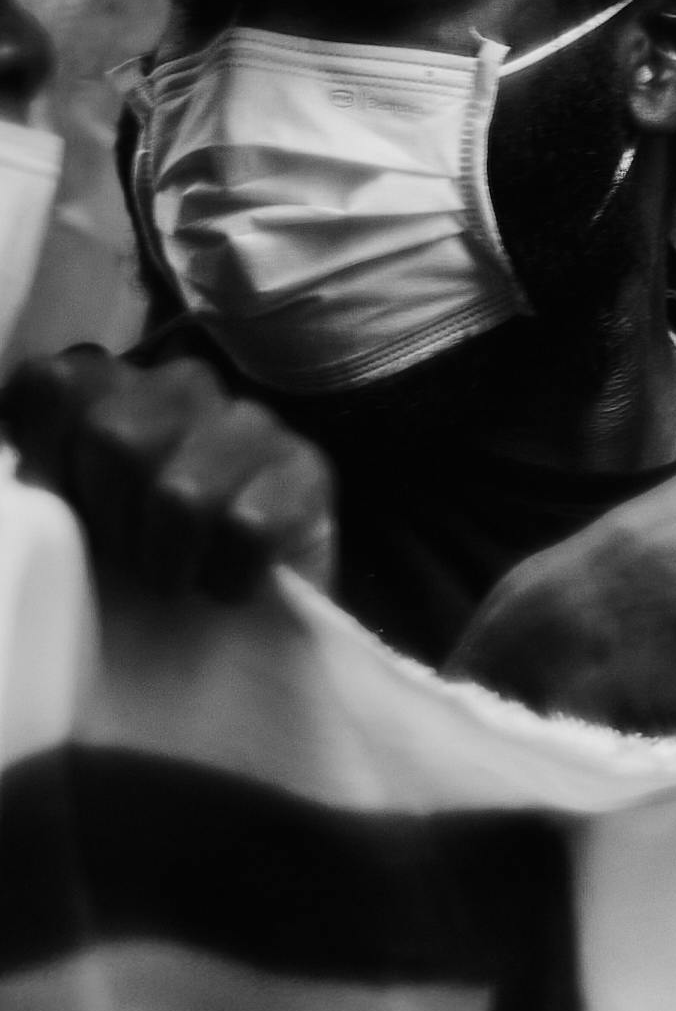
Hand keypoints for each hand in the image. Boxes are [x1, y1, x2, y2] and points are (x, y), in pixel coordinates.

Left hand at [1, 345, 336, 599]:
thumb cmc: (140, 562)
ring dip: (168, 559)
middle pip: (115, 439)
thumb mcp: (72, 515)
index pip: (54, 382)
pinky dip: (228, 575)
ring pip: (182, 493)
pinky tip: (229, 582)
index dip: (45, 449)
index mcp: (113, 388)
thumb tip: (27, 474)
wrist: (241, 628)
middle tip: (128, 553)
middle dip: (111, 518)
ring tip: (176, 576)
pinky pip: (249, 529)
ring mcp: (255, 424)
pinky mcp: (311, 471)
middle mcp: (184, 387)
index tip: (58, 500)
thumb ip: (45, 473)